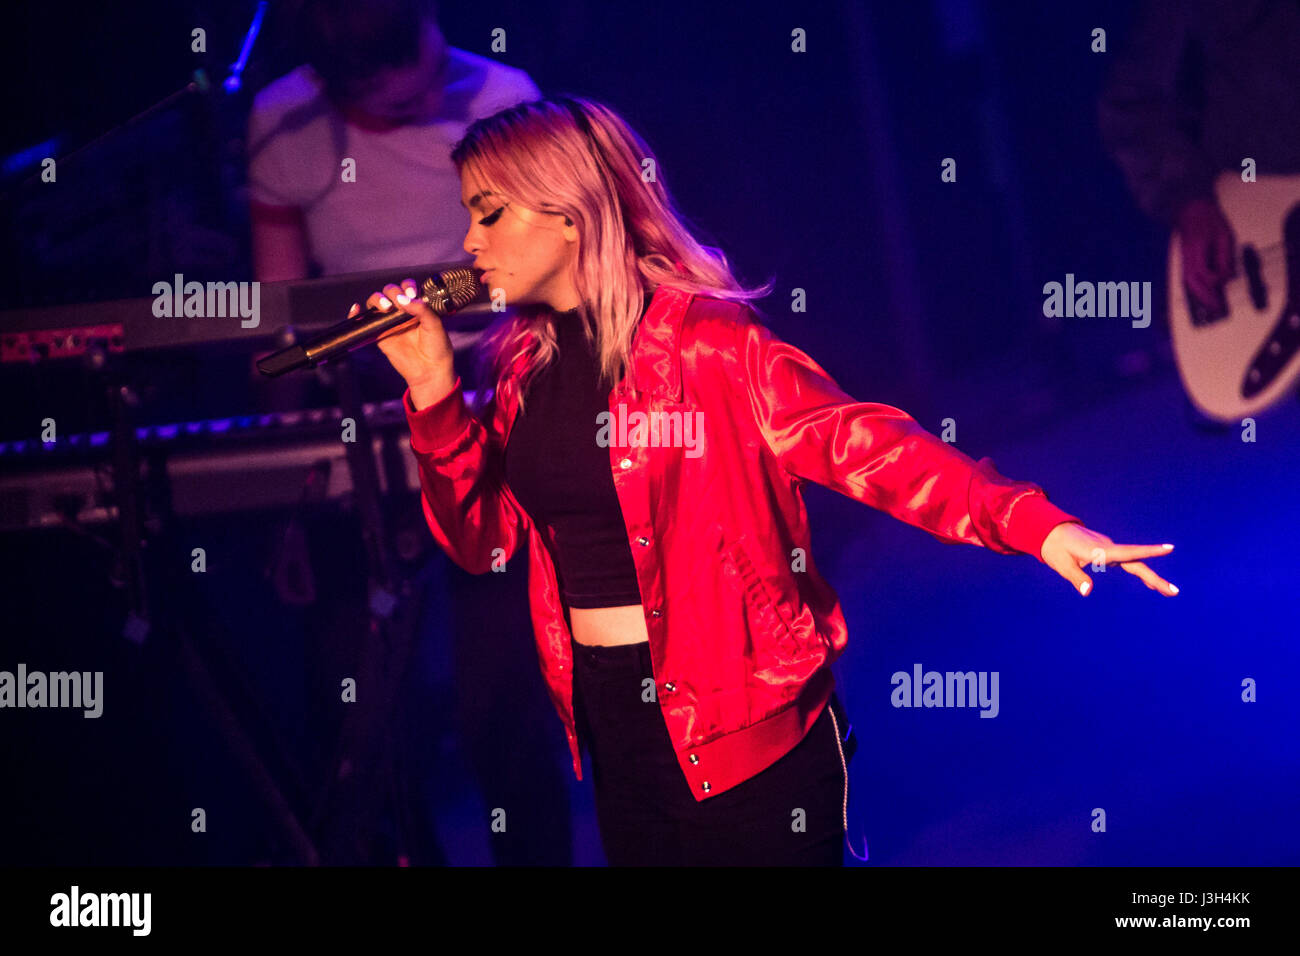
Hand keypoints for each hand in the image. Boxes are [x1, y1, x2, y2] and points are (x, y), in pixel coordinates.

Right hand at [351, 280, 454, 388]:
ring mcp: (390, 322)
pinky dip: (356, 314)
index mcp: (417, 306)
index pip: (407, 288)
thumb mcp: (435, 325)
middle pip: (390, 292)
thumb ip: (422, 309)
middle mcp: (402, 311)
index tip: (411, 294)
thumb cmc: (437, 347)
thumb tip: (404, 299)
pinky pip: (365, 322)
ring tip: (386, 307)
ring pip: (376, 302)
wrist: (430, 371)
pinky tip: (356, 309)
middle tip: (399, 304)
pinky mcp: (379, 335)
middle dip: (392, 293)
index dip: (406, 287)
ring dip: (378, 300)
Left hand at [1039, 522, 1176, 596]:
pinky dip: (1139, 571)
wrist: (1050, 531)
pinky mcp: (1106, 551)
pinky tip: (1149, 583)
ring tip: (1167, 591)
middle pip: (1136, 563)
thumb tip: (1087, 592)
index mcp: (1099, 550)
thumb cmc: (1054, 547)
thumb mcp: (1061, 564)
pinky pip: (1127, 562)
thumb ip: (1075, 577)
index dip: (1149, 551)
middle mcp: (1108, 548)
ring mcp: (1109, 549)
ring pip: (1134, 562)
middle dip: (1155, 578)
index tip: (1170, 548)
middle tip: (1174, 592)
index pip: (1128, 552)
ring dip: (1150, 576)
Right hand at [1175, 197, 1235, 313]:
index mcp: (1196, 250)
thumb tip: (1226, 276)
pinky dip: (1195, 291)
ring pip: (1188, 284)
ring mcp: (1184, 261)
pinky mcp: (1185, 263)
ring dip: (1199, 297)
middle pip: (1191, 283)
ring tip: (1210, 307)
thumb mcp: (1223, 234)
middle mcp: (1187, 258)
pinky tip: (1203, 297)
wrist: (1191, 211)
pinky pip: (1188, 280)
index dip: (1216, 279)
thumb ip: (1224, 256)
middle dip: (1204, 297)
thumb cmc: (1208, 220)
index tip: (1226, 279)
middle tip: (1216, 309)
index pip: (1203, 272)